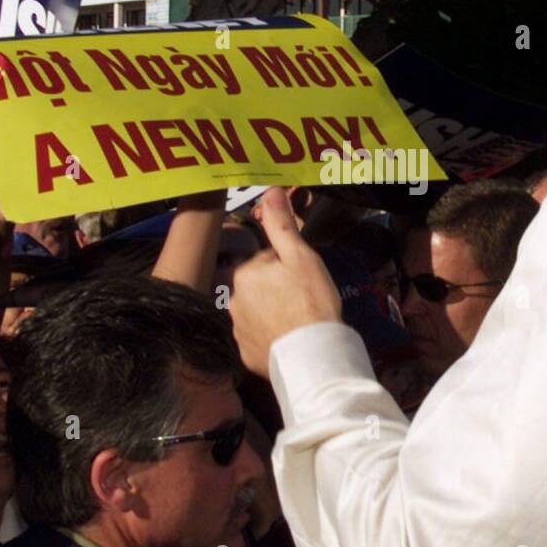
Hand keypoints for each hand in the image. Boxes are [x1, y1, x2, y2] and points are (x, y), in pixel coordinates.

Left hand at [228, 187, 342, 376]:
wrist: (313, 355)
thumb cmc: (311, 301)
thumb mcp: (300, 256)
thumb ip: (281, 224)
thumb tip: (269, 191)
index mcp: (244, 272)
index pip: (266, 260)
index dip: (288, 266)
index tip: (304, 280)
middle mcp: (233, 300)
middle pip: (259, 286)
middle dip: (277, 289)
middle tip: (304, 301)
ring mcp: (237, 329)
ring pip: (257, 311)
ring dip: (272, 313)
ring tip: (297, 323)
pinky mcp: (244, 354)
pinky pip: (256, 338)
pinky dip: (269, 337)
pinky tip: (287, 340)